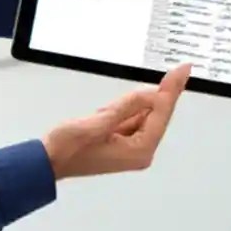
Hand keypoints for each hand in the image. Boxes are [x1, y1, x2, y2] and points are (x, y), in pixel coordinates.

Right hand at [42, 64, 191, 179]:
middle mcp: (139, 151)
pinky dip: (129, 107)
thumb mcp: (98, 123)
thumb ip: (127, 107)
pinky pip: (133, 118)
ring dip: (138, 101)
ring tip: (122, 98)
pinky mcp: (120, 142)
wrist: (48, 161)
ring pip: (145, 114)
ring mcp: (131, 148)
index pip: (161, 114)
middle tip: (180, 69)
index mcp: (139, 150)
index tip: (183, 70)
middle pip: (158, 114)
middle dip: (163, 92)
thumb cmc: (68, 148)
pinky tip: (119, 104)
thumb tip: (153, 94)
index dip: (172, 90)